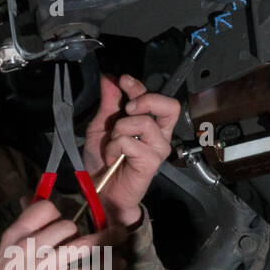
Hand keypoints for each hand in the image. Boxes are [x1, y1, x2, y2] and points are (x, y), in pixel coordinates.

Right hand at [0, 197, 119, 269]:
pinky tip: (118, 264)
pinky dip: (107, 266)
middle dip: (78, 232)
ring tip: (120, 235)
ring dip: (106, 239)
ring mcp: (46, 266)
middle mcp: (31, 246)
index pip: (44, 208)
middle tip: (80, 244)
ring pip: (84, 244)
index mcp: (16, 234)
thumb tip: (29, 197)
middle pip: (68, 225)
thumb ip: (22, 226)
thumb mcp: (5, 249)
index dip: (57, 214)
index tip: (61, 223)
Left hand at [82, 73, 179, 224]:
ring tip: (112, 144)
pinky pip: (130, 142)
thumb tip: (109, 78)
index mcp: (149, 123)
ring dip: (119, 130)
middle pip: (170, 106)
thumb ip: (109, 103)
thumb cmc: (103, 161)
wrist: (100, 191)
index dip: (139, 86)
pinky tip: (112, 158)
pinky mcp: (151, 162)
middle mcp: (158, 135)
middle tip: (126, 109)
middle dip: (145, 100)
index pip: (154, 97)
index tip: (122, 80)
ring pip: (143, 123)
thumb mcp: (102, 126)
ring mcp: (157, 149)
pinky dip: (114, 148)